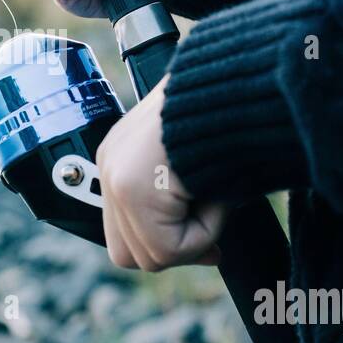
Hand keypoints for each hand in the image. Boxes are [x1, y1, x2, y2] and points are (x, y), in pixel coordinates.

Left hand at [96, 77, 225, 270]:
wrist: (233, 86)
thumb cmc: (227, 119)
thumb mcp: (196, 167)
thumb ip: (181, 205)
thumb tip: (207, 256)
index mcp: (120, 160)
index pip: (125, 235)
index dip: (165, 248)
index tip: (209, 246)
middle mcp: (110, 168)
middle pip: (128, 255)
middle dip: (174, 254)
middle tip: (214, 246)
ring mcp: (117, 178)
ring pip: (151, 256)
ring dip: (195, 240)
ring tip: (215, 201)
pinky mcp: (133, 189)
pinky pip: (169, 247)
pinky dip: (205, 232)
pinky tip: (215, 195)